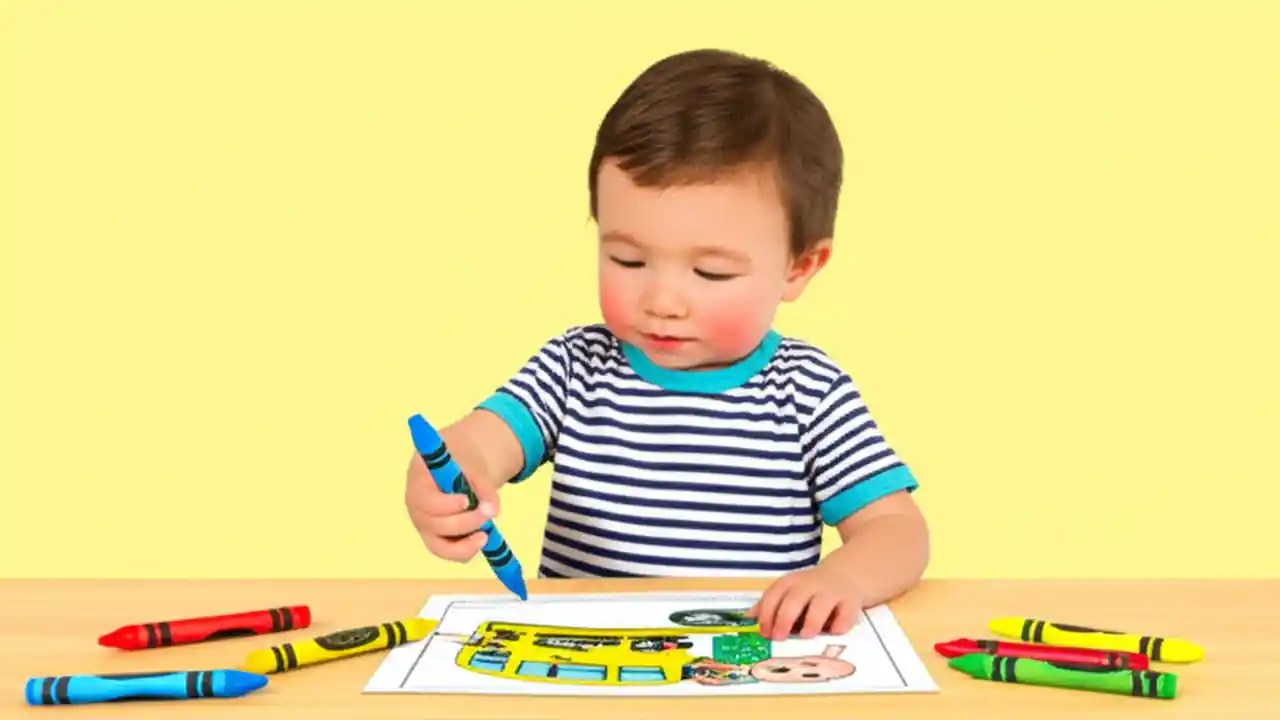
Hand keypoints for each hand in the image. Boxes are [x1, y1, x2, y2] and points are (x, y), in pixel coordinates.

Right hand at [404, 451, 499, 561]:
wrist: (452, 471)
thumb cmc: (457, 466)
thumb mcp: (469, 466)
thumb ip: (482, 485)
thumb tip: (492, 510)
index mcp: (419, 486)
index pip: (426, 501)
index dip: (447, 505)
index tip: (467, 501)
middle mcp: (417, 510)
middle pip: (435, 525)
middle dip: (465, 522)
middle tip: (489, 512)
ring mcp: (425, 528)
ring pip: (440, 547)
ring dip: (465, 544)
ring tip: (485, 535)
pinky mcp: (436, 541)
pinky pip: (449, 553)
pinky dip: (467, 550)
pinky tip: (482, 538)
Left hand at [746, 565, 864, 639]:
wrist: (847, 573)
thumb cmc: (812, 589)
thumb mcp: (790, 590)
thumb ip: (770, 604)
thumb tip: (748, 617)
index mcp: (791, 583)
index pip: (774, 594)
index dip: (766, 613)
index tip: (763, 632)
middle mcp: (810, 585)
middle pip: (794, 599)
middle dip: (784, 618)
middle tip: (779, 637)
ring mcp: (831, 592)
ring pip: (821, 604)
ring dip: (812, 620)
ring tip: (806, 635)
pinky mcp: (851, 600)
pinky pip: (846, 612)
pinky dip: (841, 623)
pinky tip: (834, 632)